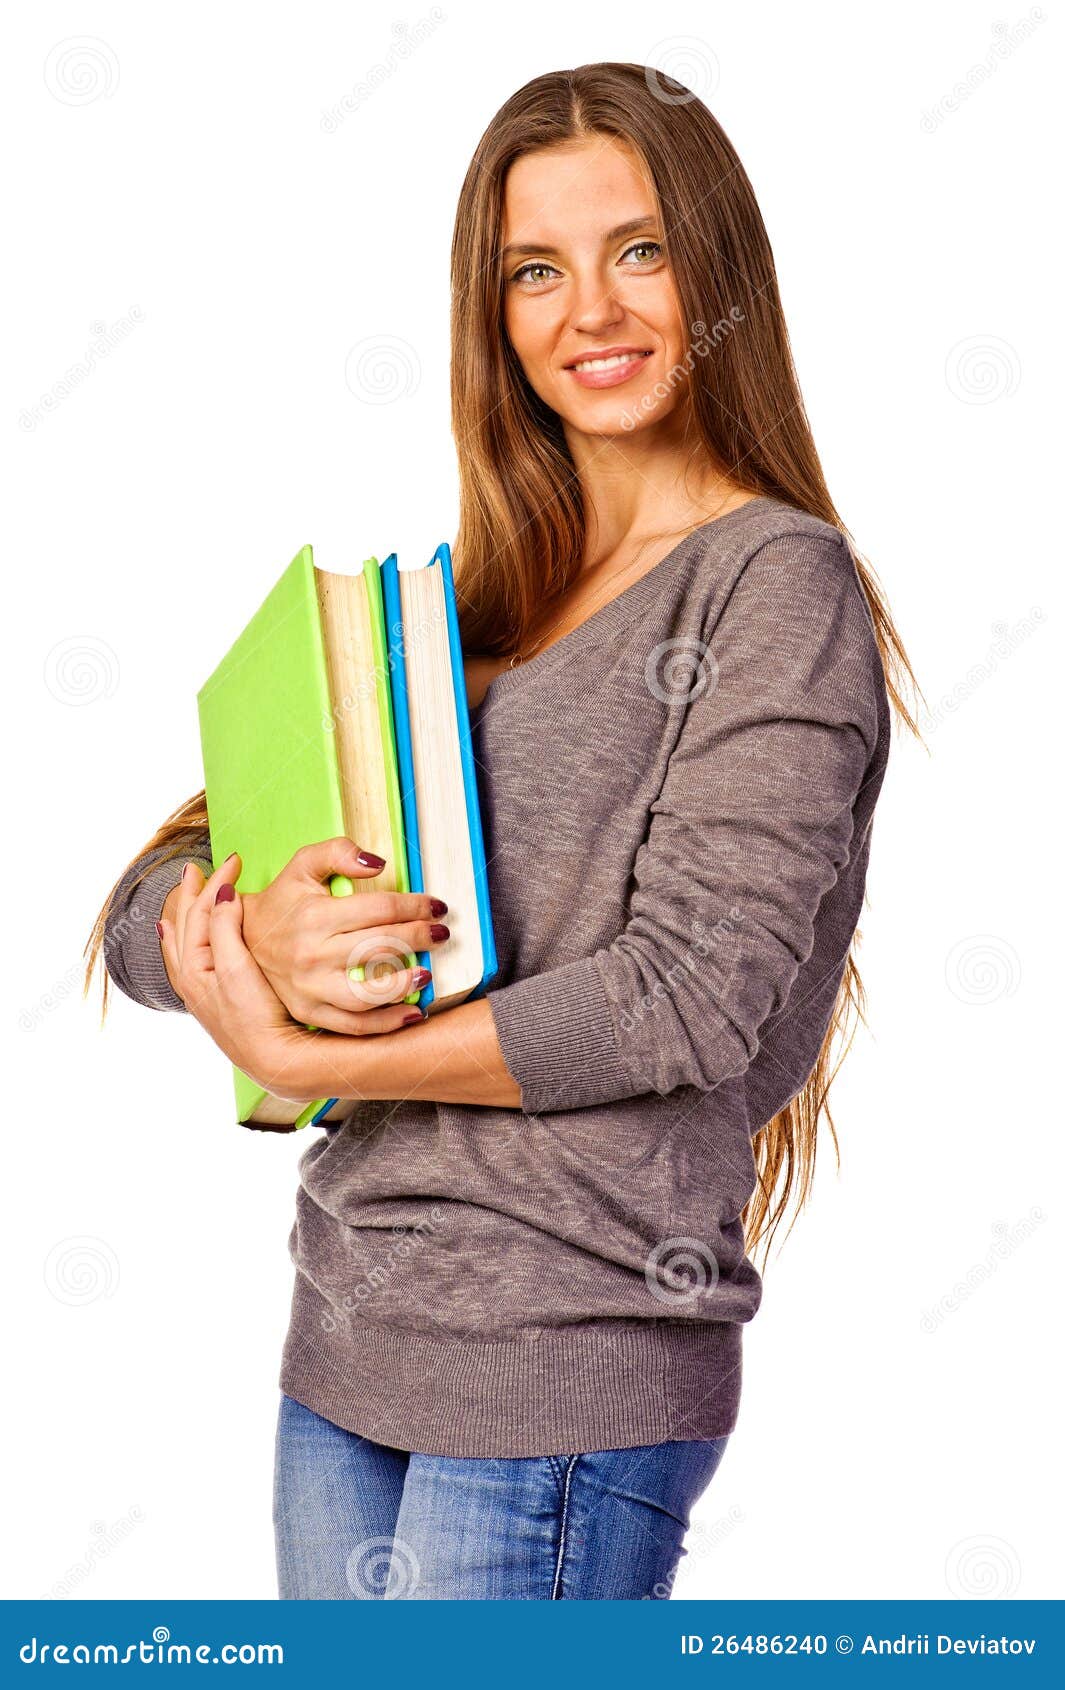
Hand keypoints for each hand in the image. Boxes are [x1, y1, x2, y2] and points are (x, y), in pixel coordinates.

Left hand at [158, 857, 320, 1103]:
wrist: (269, 1058)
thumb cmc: (253, 1016)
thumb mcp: (237, 967)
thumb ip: (224, 928)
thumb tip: (221, 894)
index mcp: (193, 965)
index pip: (200, 911)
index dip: (216, 883)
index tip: (235, 862)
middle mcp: (190, 976)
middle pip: (184, 924)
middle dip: (191, 893)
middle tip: (197, 869)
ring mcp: (200, 989)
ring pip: (183, 941)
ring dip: (185, 915)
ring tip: (183, 897)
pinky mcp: (214, 998)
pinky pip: (188, 959)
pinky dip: (183, 940)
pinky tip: (180, 940)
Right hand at [239, 838, 448, 1035]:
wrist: (241, 939)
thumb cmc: (282, 900)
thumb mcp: (303, 865)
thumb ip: (338, 852)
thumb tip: (378, 863)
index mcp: (315, 916)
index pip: (380, 910)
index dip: (415, 907)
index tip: (436, 907)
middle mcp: (312, 954)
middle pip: (381, 947)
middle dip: (420, 938)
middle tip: (441, 933)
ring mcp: (310, 988)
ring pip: (368, 994)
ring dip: (405, 985)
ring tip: (427, 973)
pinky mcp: (309, 1012)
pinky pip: (353, 1025)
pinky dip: (386, 1023)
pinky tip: (412, 1013)